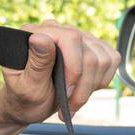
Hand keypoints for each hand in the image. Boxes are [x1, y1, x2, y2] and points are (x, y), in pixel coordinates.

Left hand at [0, 19, 119, 126]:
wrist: (28, 105)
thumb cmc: (22, 97)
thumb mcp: (26, 87)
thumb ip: (36, 63)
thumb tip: (40, 37)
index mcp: (35, 33)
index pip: (71, 38)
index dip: (74, 68)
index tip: (66, 93)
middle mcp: (57, 29)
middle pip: (90, 53)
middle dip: (82, 86)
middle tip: (68, 105)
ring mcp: (77, 36)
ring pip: (103, 59)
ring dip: (91, 87)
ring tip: (73, 102)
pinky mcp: (91, 47)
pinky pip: (112, 60)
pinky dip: (101, 81)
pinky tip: (84, 90)